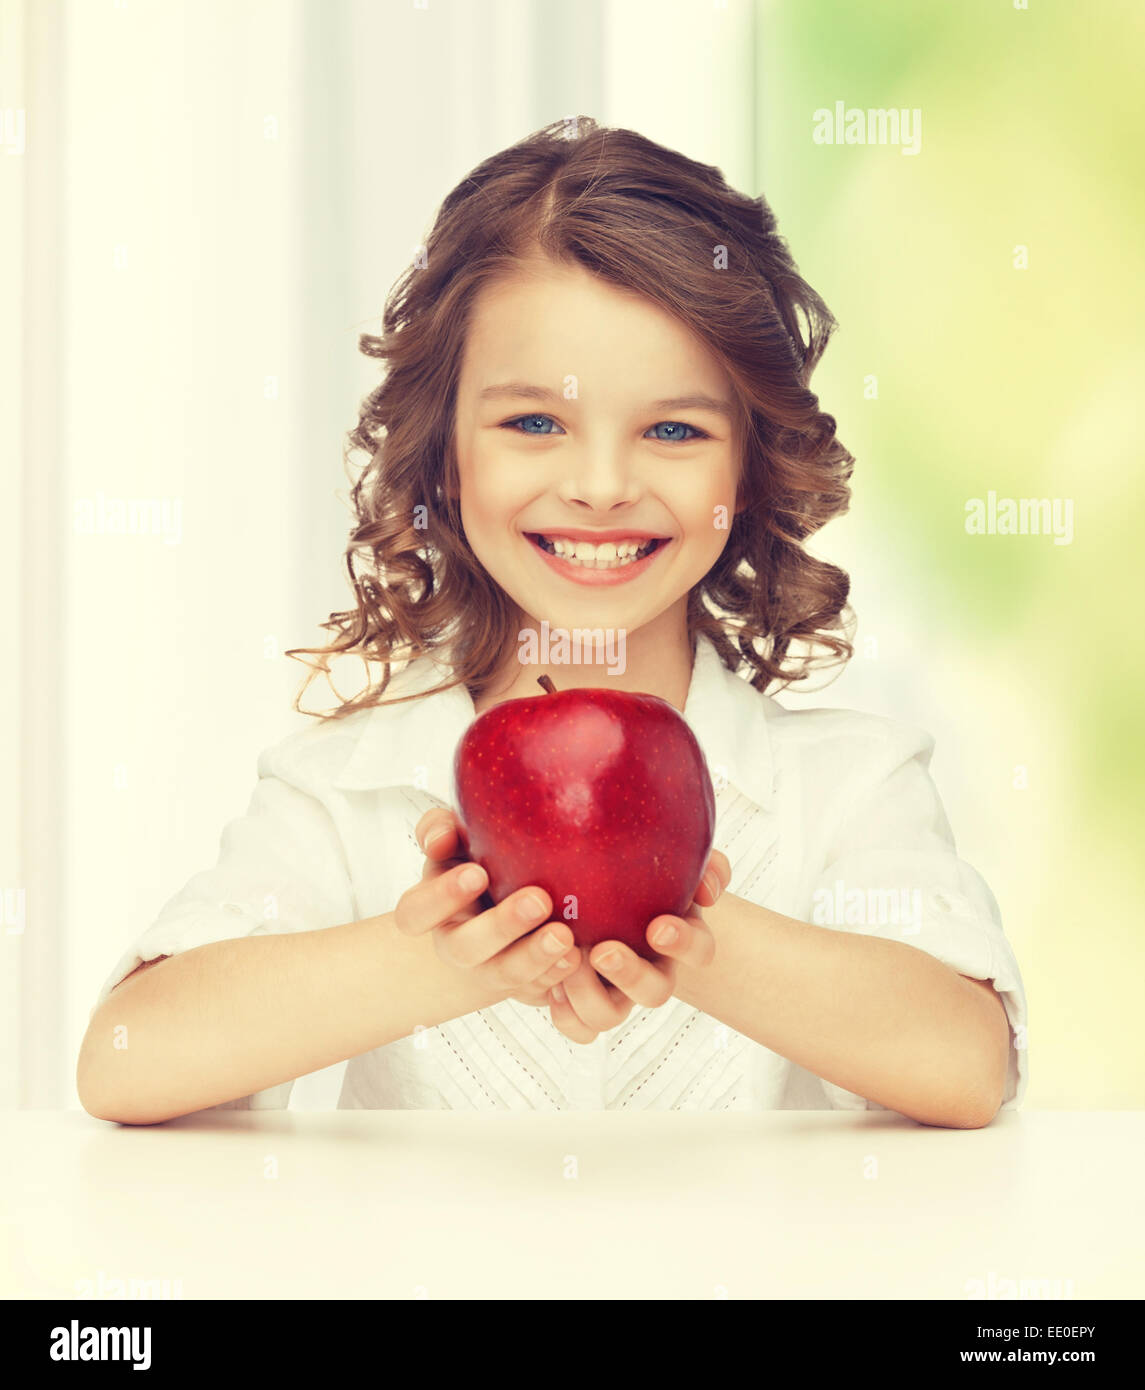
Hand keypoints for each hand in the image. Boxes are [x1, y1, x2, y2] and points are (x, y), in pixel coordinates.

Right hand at [396, 809, 583, 1012]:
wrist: (499, 904)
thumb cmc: (474, 861)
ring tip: (564, 935)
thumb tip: (440, 837)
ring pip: (505, 973)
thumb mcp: (453, 843)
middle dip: (501, 926)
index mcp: (428, 910)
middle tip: (538, 900)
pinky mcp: (523, 985)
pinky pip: (538, 988)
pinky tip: (577, 956)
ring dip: (534, 956)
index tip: (477, 873)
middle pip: (465, 948)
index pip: (417, 911)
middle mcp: (455, 945)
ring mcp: (488, 970)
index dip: (441, 898)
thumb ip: (440, 829)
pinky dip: (557, 973)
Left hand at [547, 849, 730, 1043]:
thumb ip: (704, 867)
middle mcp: (651, 971)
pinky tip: (552, 987)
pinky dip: (566, 1015)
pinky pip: (579, 1028)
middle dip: (630, 974)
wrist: (603, 894)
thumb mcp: (675, 862)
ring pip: (610, 1016)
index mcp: (679, 940)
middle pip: (655, 993)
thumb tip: (707, 888)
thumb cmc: (644, 875)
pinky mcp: (585, 1003)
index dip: (683, 943)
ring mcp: (618, 992)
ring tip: (567, 962)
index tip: (658, 926)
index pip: (699, 951)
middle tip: (603, 951)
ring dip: (588, 995)